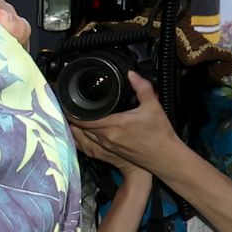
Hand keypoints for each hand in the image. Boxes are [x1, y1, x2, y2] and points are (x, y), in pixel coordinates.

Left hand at [68, 73, 185, 175]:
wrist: (165, 157)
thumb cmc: (159, 134)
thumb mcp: (153, 106)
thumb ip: (142, 88)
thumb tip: (131, 74)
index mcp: (114, 125)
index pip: (84, 119)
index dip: (72, 112)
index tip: (65, 104)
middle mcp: (106, 137)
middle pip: (80, 127)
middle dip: (73, 118)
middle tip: (67, 107)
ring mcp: (106, 147)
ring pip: (83, 137)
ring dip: (76, 128)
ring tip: (71, 117)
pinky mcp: (109, 154)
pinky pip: (88, 146)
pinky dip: (81, 139)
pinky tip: (79, 134)